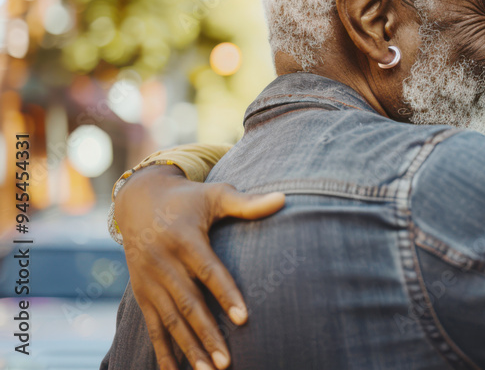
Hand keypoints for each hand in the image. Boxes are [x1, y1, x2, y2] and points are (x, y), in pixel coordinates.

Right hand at [115, 165, 284, 369]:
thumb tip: (284, 198)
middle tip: (228, 362)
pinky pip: (153, 326)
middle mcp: (163, 263)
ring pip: (171, 321)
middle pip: (189, 304)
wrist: (137, 202)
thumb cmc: (188, 199)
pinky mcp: (142, 294)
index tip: (245, 319)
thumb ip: (247, 202)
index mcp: (184, 239)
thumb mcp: (215, 195)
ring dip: (189, 348)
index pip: (208, 271)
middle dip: (208, 335)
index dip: (226, 295)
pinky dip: (163, 351)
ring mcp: (150, 281)